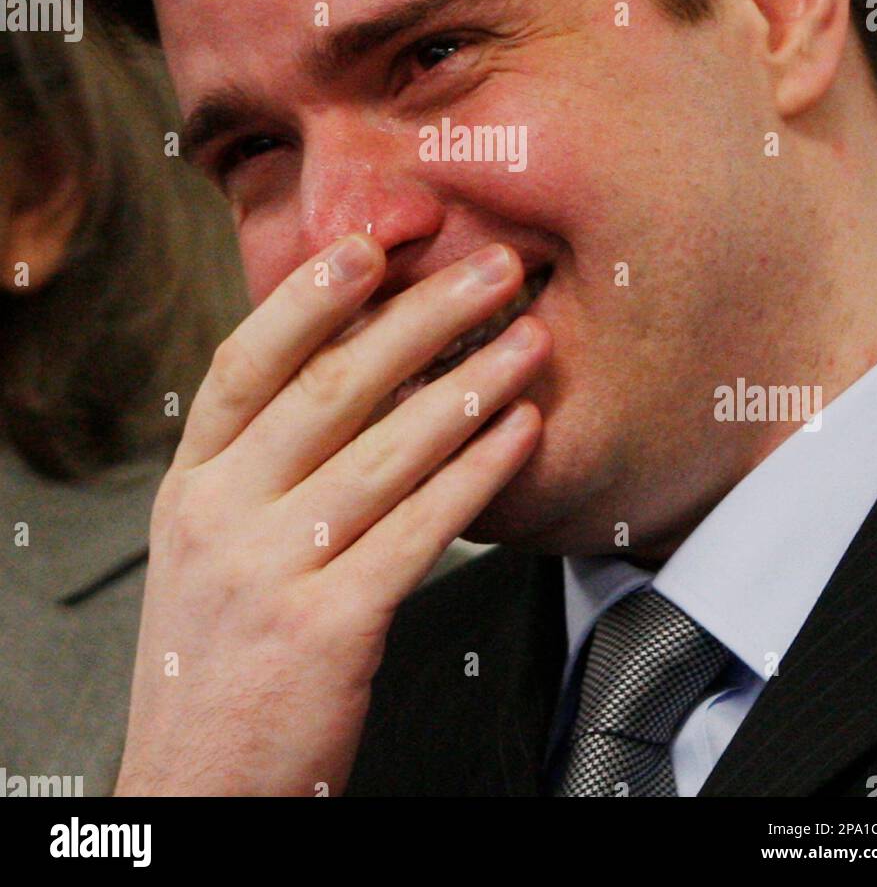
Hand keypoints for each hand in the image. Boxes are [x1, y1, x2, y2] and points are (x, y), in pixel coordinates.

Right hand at [113, 235, 550, 795]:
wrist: (200, 787)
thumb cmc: (220, 656)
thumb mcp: (211, 546)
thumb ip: (262, 464)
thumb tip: (356, 367)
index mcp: (191, 486)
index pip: (245, 365)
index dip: (310, 298)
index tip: (372, 245)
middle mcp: (222, 515)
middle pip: (331, 390)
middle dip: (422, 318)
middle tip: (491, 271)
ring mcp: (271, 569)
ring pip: (387, 451)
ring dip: (471, 385)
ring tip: (529, 340)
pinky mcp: (329, 626)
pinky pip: (422, 528)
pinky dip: (478, 472)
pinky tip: (519, 434)